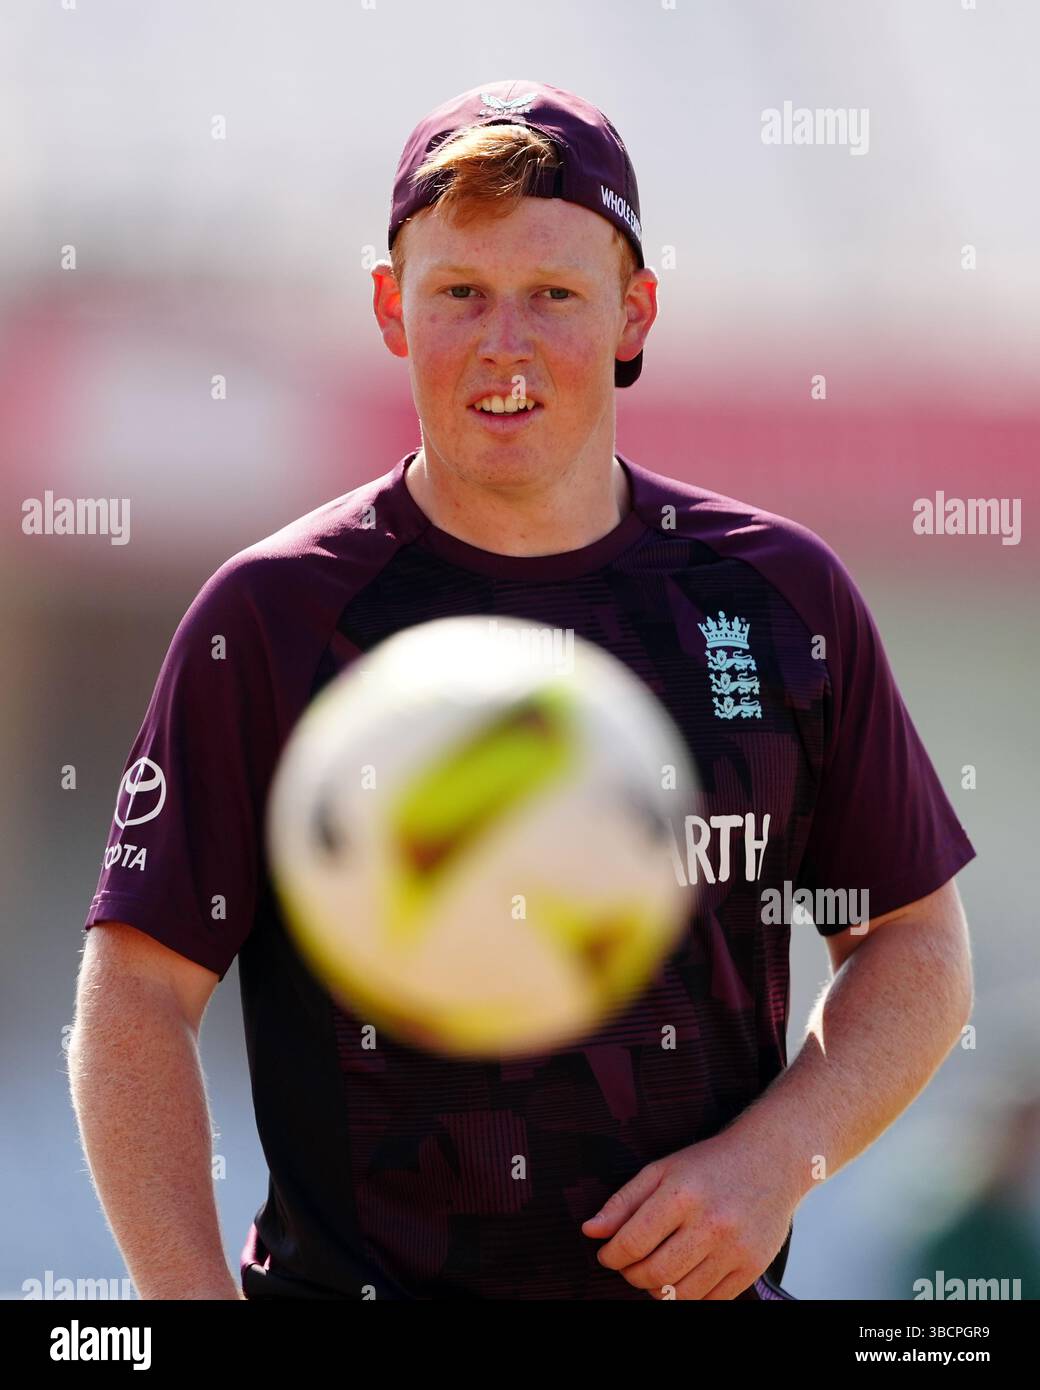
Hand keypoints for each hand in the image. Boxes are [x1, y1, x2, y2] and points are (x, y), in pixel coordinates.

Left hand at [580, 1131, 798, 1299]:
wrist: (770, 1162)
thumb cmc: (710, 1164)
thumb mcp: (662, 1169)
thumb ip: (624, 1201)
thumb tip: (591, 1230)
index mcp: (682, 1194)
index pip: (633, 1242)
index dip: (612, 1255)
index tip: (607, 1254)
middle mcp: (711, 1224)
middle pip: (655, 1273)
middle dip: (631, 1275)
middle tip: (628, 1265)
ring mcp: (735, 1249)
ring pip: (680, 1294)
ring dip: (657, 1290)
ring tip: (654, 1272)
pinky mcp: (752, 1267)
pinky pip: (710, 1301)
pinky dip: (689, 1296)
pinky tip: (682, 1276)